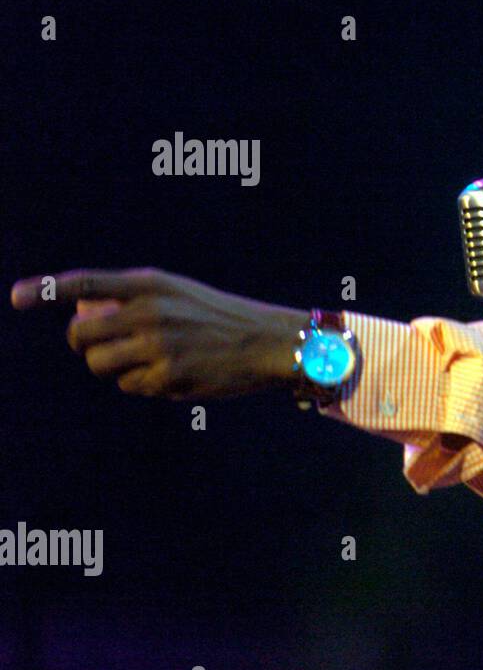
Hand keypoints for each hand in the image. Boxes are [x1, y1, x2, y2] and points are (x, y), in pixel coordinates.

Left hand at [10, 268, 308, 399]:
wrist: (269, 341)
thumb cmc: (219, 316)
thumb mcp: (177, 292)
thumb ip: (132, 298)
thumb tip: (81, 315)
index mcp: (150, 284)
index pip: (85, 283)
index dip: (45, 289)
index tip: (15, 298)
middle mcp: (149, 312)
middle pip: (80, 334)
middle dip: (82, 344)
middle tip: (97, 346)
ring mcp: (158, 346)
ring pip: (98, 364)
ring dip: (109, 367)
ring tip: (139, 362)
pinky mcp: (169, 376)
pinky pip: (128, 386)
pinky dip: (140, 384)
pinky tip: (169, 375)